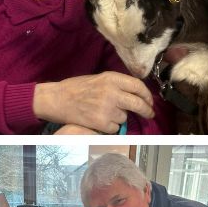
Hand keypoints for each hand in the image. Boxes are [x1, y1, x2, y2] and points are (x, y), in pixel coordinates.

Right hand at [34, 72, 153, 132]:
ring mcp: (107, 108)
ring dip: (120, 117)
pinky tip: (100, 120)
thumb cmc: (77, 88)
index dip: (147, 95)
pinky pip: (115, 128)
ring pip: (125, 117)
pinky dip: (110, 127)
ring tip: (105, 112)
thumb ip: (118, 85)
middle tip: (149, 114)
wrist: (57, 99)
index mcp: (112, 78)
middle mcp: (112, 92)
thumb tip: (137, 94)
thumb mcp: (100, 78)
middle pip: (138, 104)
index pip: (138, 86)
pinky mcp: (100, 122)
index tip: (150, 101)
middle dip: (147, 110)